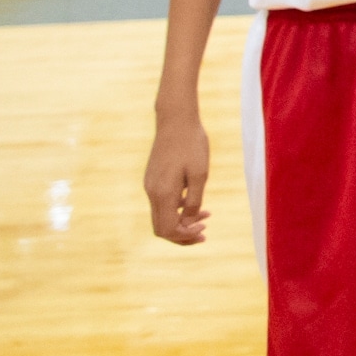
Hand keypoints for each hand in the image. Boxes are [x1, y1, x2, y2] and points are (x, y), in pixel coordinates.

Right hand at [143, 106, 211, 244]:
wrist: (176, 119)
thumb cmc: (192, 144)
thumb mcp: (200, 173)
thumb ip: (194, 200)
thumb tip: (188, 222)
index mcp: (162, 193)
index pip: (168, 229)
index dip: (185, 236)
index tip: (204, 229)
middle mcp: (151, 192)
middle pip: (161, 228)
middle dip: (182, 234)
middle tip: (204, 232)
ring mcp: (150, 185)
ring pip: (162, 215)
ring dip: (181, 221)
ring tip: (206, 216)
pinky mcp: (152, 179)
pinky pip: (162, 203)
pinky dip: (176, 208)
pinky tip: (194, 202)